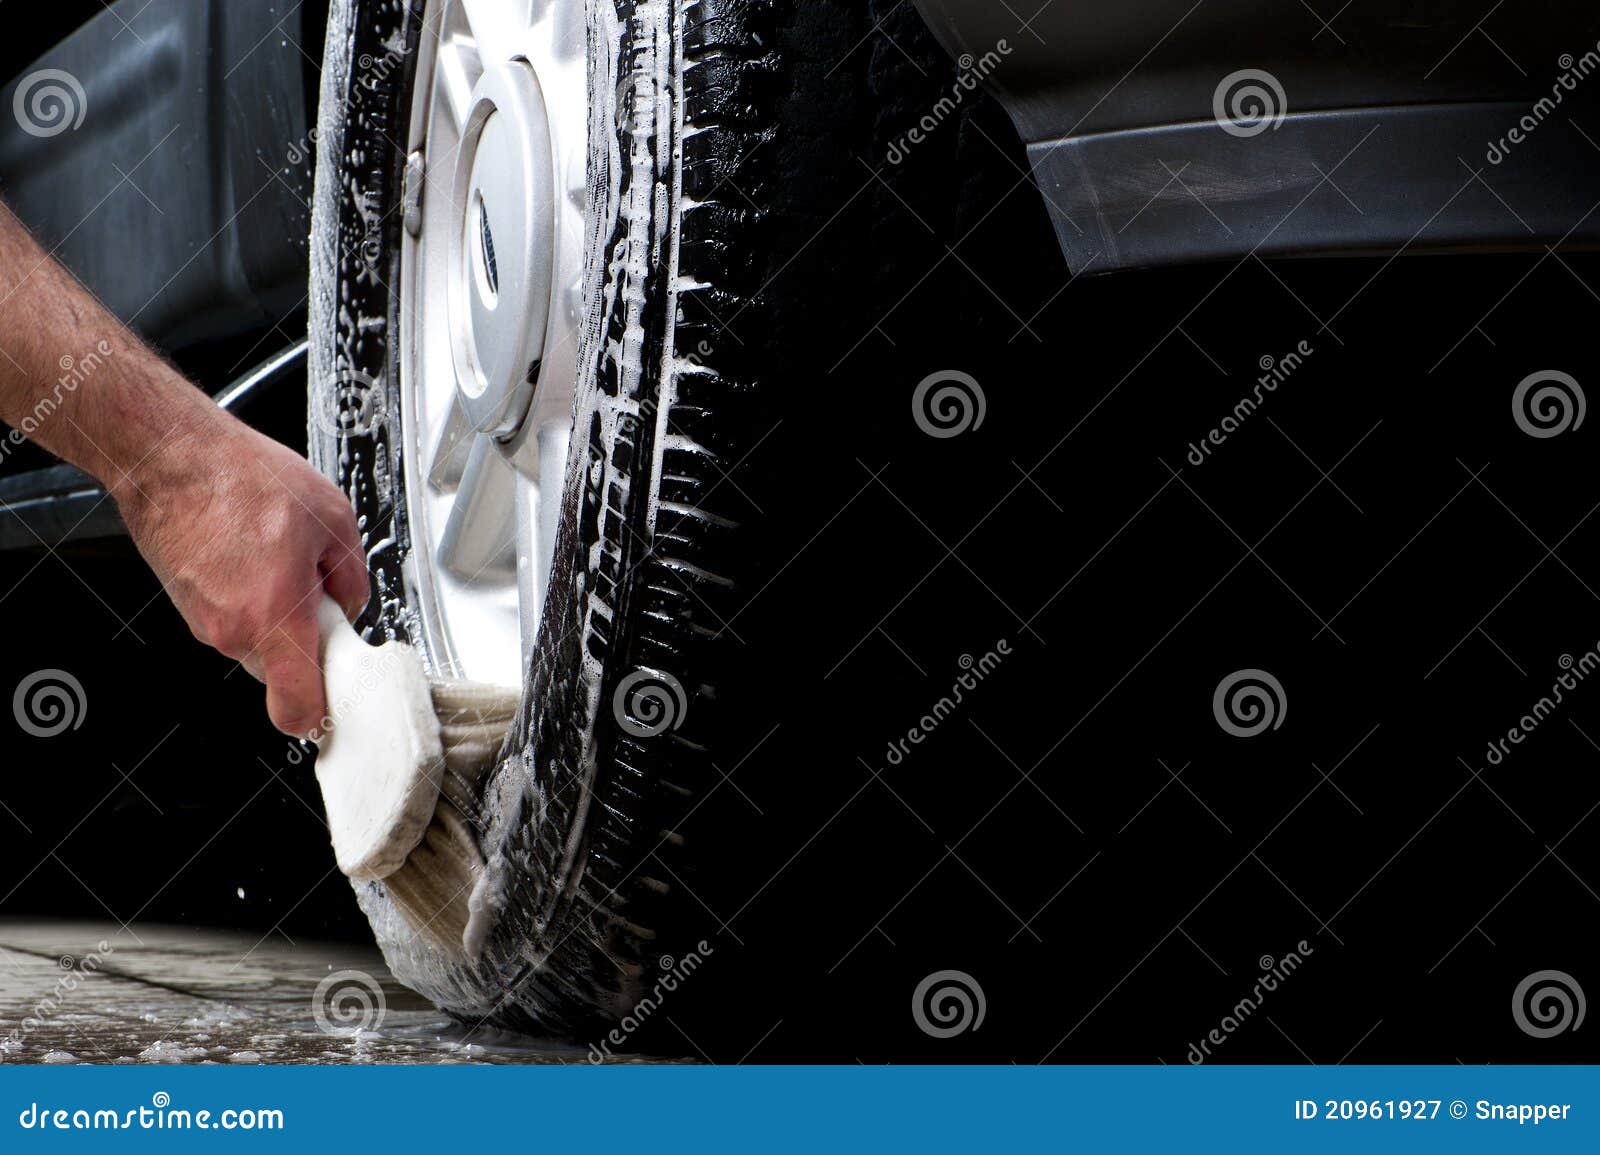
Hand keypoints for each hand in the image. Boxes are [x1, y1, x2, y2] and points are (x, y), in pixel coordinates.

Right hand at [116, 410, 369, 737]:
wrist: (170, 456)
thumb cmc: (241, 477)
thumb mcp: (333, 518)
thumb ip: (353, 576)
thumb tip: (351, 604)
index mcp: (274, 617)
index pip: (297, 708)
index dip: (321, 716)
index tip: (339, 700)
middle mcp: (233, 631)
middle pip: (285, 671)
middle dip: (308, 642)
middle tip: (318, 594)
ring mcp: (204, 622)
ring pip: (260, 643)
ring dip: (279, 616)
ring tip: (281, 560)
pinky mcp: (187, 606)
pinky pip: (235, 620)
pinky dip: (252, 601)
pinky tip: (254, 555)